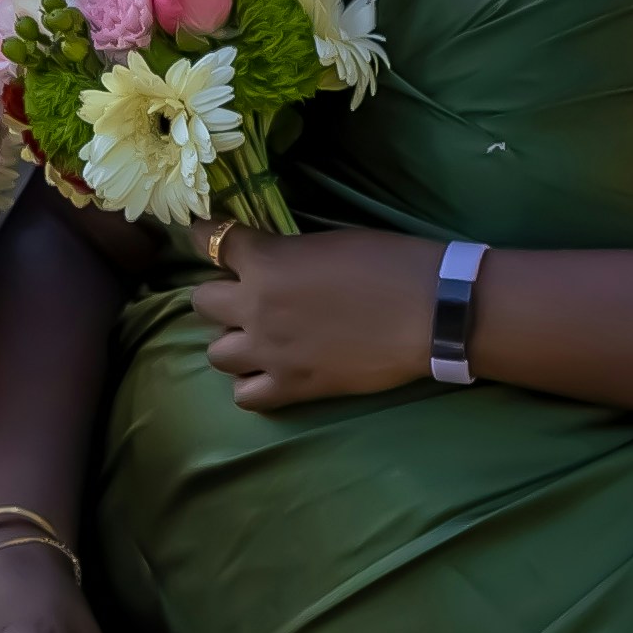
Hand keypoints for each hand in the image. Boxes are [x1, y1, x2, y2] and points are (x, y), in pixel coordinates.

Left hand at [191, 225, 438, 414]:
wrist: (430, 312)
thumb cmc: (389, 262)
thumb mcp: (329, 241)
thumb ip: (287, 252)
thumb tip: (272, 260)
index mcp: (266, 262)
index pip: (212, 242)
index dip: (207, 236)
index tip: (209, 235)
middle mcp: (255, 308)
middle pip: (202, 303)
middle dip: (220, 297)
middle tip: (246, 296)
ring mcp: (270, 352)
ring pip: (215, 353)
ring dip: (233, 342)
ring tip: (259, 338)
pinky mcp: (293, 387)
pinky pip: (245, 396)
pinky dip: (251, 385)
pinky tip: (270, 372)